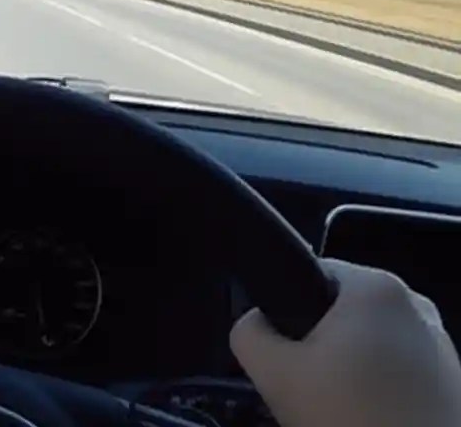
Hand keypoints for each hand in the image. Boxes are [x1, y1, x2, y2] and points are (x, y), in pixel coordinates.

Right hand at [231, 258, 460, 426]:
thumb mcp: (273, 374)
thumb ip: (248, 332)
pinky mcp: (453, 379)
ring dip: (352, 368)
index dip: (288, 311)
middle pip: (343, 312)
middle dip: (322, 344)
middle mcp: (417, 304)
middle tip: (311, 386)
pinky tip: (370, 416)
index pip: (312, 274)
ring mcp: (442, 343)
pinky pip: (400, 369)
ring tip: (342, 406)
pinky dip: (381, 388)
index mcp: (377, 287)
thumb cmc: (346, 415)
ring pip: (372, 343)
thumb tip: (254, 321)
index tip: (288, 354)